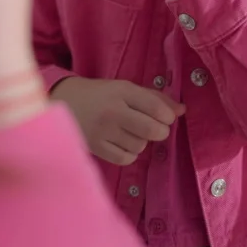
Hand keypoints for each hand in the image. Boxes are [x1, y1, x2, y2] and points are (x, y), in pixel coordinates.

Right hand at [51, 77, 184, 165]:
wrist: (64, 102)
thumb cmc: (100, 93)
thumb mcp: (125, 88)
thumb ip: (154, 98)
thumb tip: (182, 110)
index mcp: (121, 91)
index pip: (155, 107)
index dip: (167, 115)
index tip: (167, 117)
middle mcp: (113, 111)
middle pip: (151, 130)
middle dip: (160, 131)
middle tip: (155, 127)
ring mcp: (103, 131)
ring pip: (140, 145)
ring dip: (142, 141)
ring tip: (131, 131)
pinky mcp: (96, 148)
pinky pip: (127, 158)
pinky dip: (130, 153)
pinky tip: (123, 142)